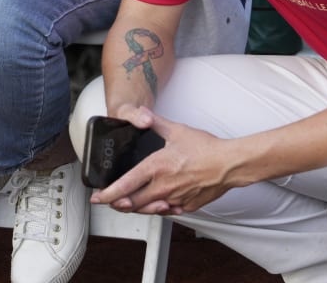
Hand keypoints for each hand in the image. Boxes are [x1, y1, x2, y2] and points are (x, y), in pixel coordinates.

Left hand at [91, 111, 233, 215]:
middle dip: (117, 204)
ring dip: (135, 207)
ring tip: (128, 202)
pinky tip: (156, 201)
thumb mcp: (176, 130)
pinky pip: (166, 211)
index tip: (97, 197)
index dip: (107, 194)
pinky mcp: (186, 206)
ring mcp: (174, 199)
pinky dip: (157, 208)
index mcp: (156, 168)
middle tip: (110, 200)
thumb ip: (155, 122)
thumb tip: (142, 114)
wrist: (230, 164)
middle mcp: (163, 187)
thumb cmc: (206, 148)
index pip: (125, 186)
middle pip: (132, 203)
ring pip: (148, 210)